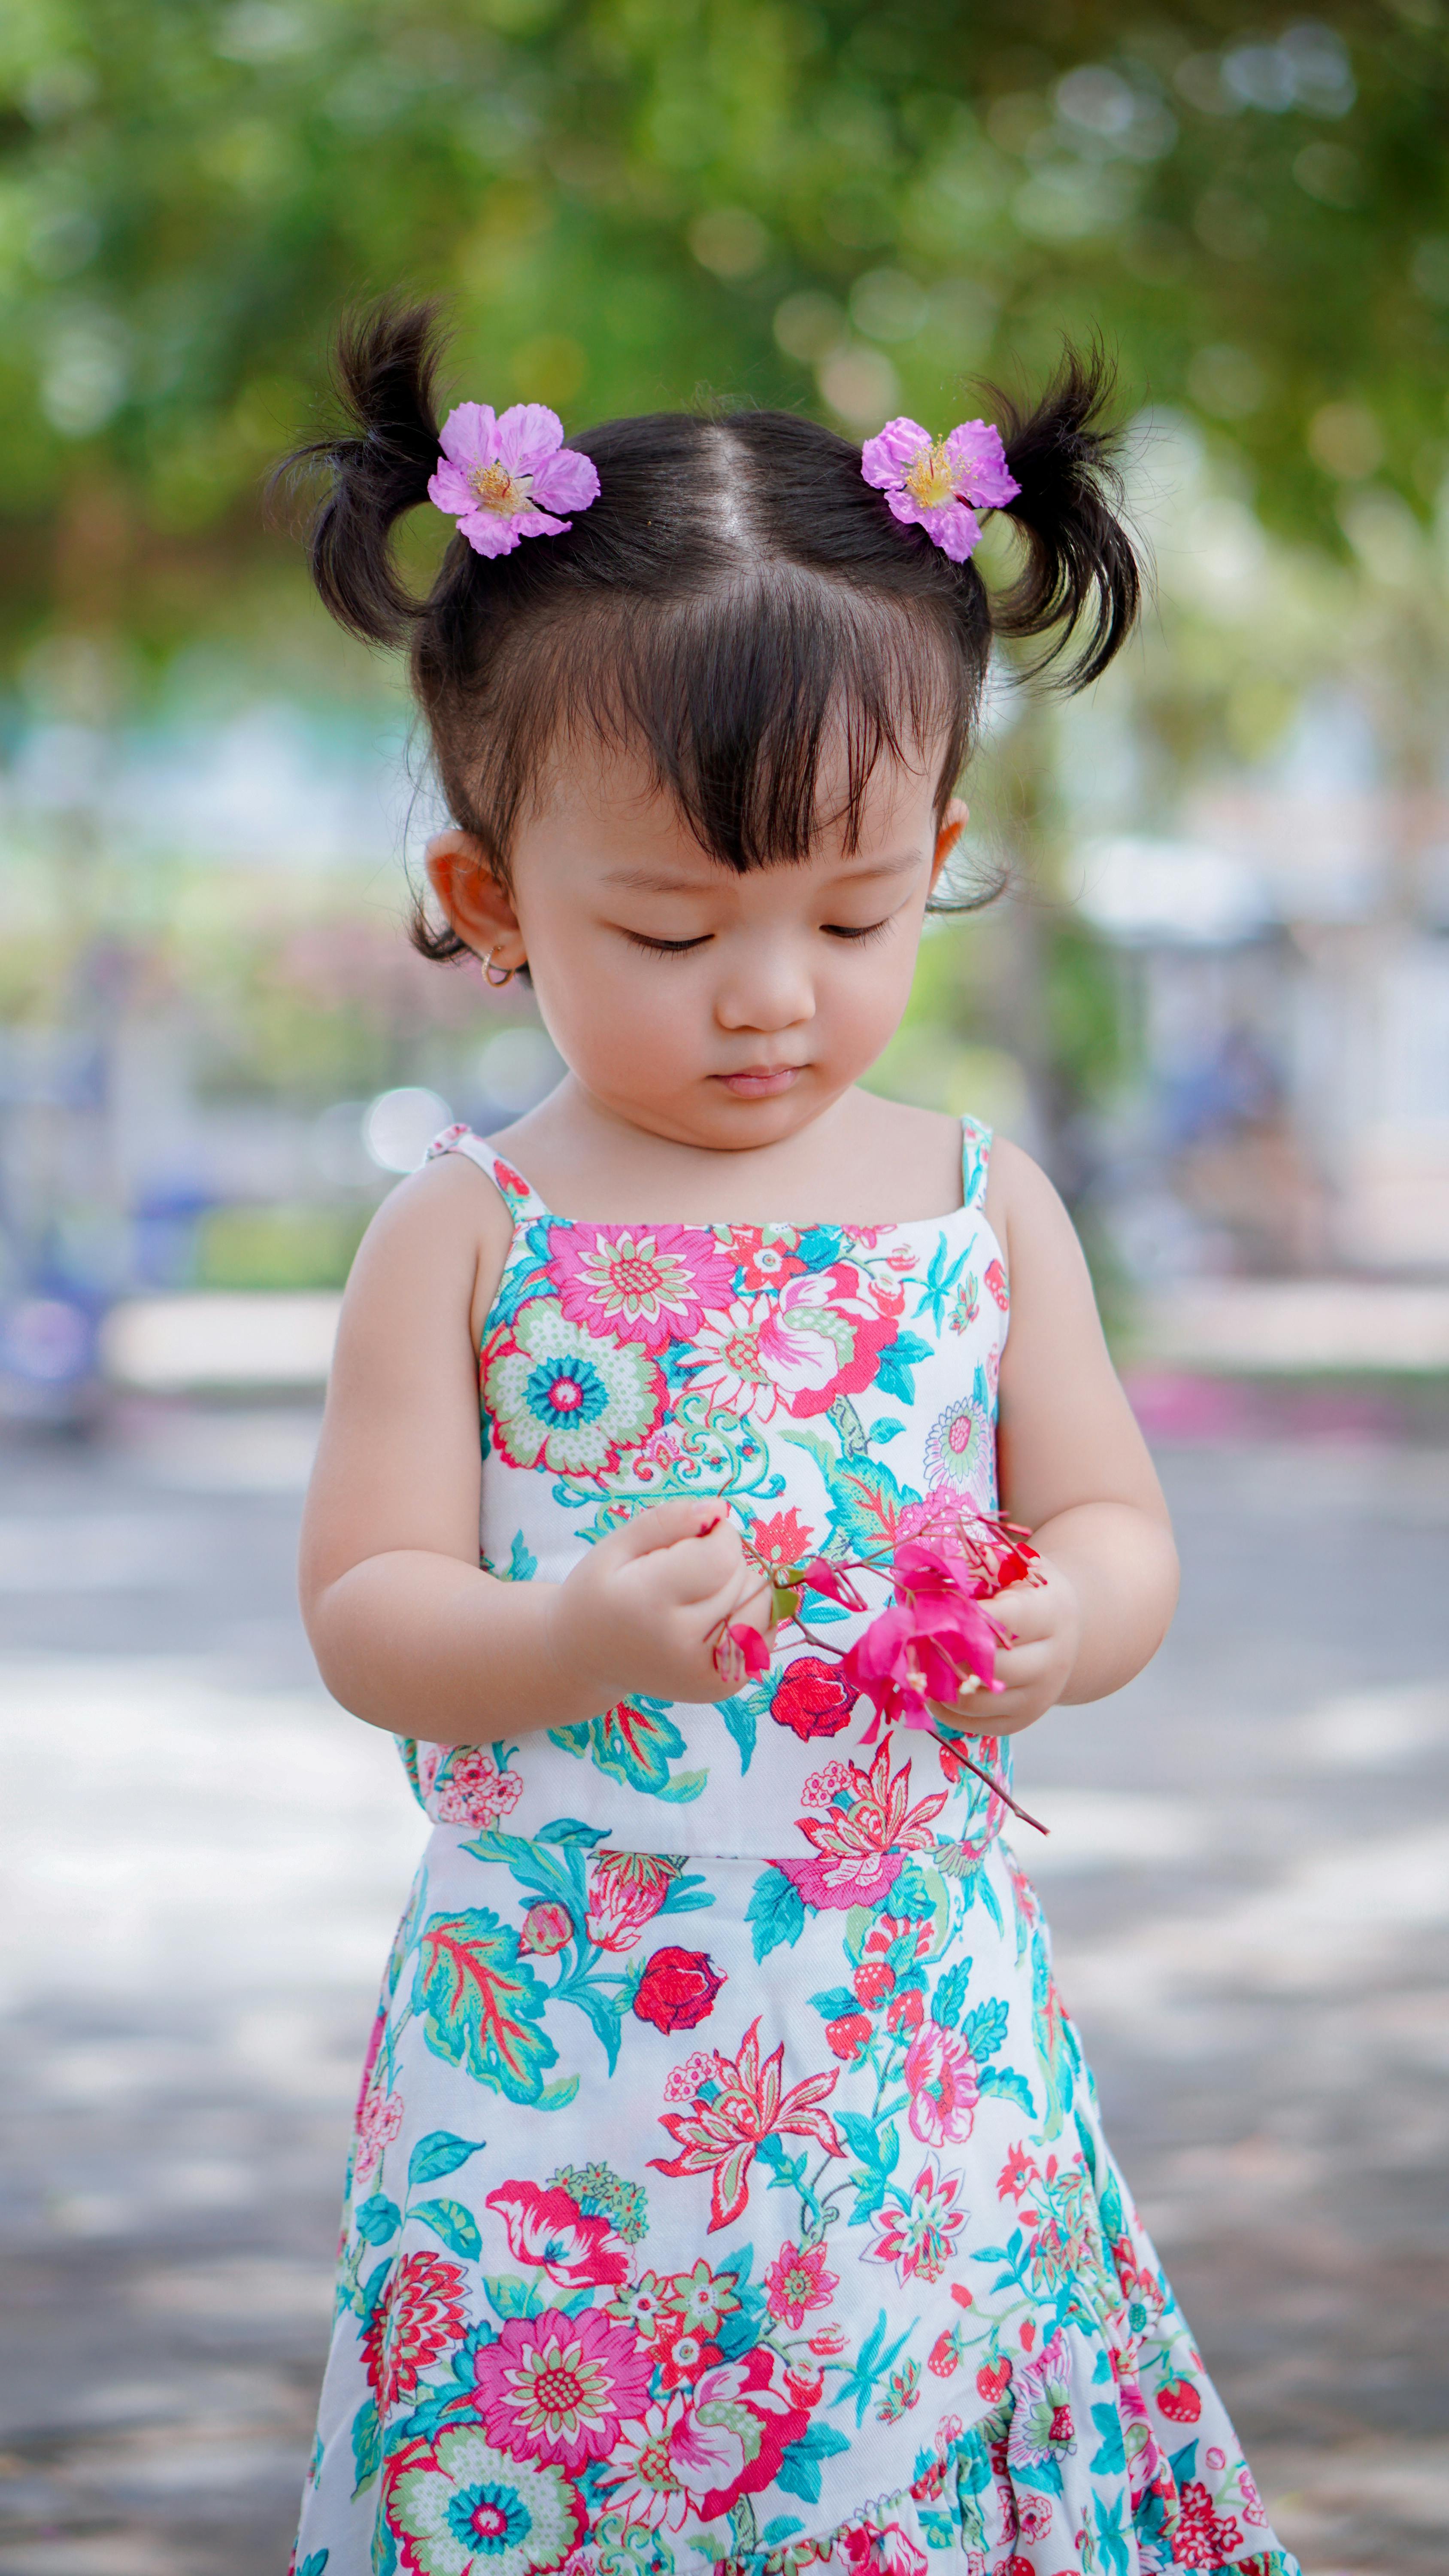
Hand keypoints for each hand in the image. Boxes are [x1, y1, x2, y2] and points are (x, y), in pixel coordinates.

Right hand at [547, 1497, 771, 1714]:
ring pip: (762, 1605)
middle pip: (741, 1578)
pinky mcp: (724, 1687)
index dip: (718, 1534)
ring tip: (697, 1597)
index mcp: (647, 1604)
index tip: (695, 1535)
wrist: (587, 1659)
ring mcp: (706, 1673)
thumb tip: (720, 1510)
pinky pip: (766, 1633)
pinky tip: (712, 1618)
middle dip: (723, 1561)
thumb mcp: (617, 1546)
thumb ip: (668, 1521)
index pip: (722, 1557)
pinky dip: (748, 1616)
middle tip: (682, 1574)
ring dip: (739, 1589)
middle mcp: (681, 1647)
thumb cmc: (602, 1593)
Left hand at [929, 1555, 1081, 1738]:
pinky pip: (976, 1725)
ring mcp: (1040, 1697)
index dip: (964, 1616)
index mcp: (1051, 1613)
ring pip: (978, 1702)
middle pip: (991, 1666)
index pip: (1005, 1619)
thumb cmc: (1027, 1591)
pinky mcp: (1022, 1721)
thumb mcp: (1013, 1565)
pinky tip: (931, 1687)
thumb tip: (930, 1565)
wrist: (1063, 1630)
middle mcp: (1053, 1660)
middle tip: (913, 1641)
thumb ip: (977, 1564)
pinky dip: (946, 1710)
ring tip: (917, 1665)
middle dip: (945, 1653)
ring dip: (939, 1685)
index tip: (929, 1609)